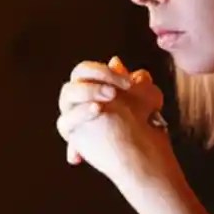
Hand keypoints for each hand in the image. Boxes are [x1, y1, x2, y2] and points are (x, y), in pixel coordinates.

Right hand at [56, 56, 176, 193]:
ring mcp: (77, 117)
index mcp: (94, 86)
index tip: (129, 83)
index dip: (105, 72)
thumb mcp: (146, 95)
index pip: (86, 70)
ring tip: (104, 103)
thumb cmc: (146, 121)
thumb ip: (132, 79)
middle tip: (114, 92)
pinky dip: (79, 114)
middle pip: (76, 79)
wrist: (148, 152)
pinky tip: (97, 110)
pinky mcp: (74, 136)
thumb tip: (115, 61)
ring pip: (66, 97)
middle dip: (94, 83)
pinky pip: (65, 122)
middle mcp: (81, 100)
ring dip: (86, 93)